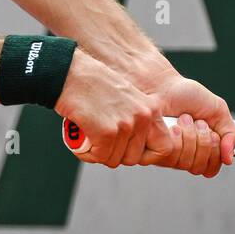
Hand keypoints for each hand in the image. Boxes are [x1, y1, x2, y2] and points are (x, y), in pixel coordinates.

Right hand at [54, 51, 174, 168]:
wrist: (70, 73)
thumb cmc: (92, 85)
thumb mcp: (127, 98)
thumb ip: (137, 119)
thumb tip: (138, 148)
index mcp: (151, 109)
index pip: (164, 147)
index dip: (146, 155)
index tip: (129, 150)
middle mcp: (143, 117)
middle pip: (133, 158)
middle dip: (114, 154)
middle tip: (100, 140)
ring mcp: (126, 125)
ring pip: (114, 160)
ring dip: (97, 153)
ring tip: (88, 135)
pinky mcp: (107, 133)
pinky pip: (99, 157)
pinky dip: (86, 152)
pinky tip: (80, 137)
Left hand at [132, 63, 234, 177]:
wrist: (163, 85)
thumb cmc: (185, 94)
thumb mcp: (217, 111)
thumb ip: (230, 134)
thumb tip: (229, 158)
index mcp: (198, 149)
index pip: (211, 168)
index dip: (215, 154)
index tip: (214, 134)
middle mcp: (181, 155)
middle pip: (199, 167)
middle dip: (203, 142)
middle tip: (198, 122)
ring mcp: (166, 155)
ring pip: (186, 163)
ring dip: (190, 136)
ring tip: (184, 119)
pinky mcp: (151, 152)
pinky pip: (170, 156)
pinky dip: (178, 137)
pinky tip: (173, 125)